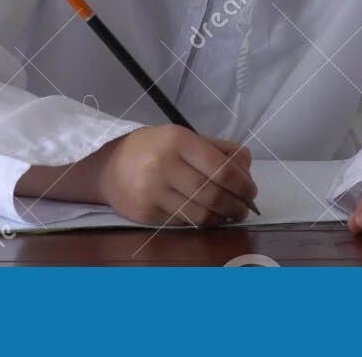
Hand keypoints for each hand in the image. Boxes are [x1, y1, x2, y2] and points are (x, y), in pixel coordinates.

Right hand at [95, 125, 257, 226]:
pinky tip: (206, 216)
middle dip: (237, 206)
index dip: (244, 186)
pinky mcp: (146, 214)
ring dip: (222, 218)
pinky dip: (201, 222)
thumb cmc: (154, 149)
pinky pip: (184, 224)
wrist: (110, 166)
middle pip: (214, 195)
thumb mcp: (184, 137)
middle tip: (244, 208)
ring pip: (201, 215)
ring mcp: (152, 192)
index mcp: (178, 140)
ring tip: (228, 214)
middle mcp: (164, 165)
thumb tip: (248, 173)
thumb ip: (219, 150)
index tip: (251, 192)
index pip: (223, 170)